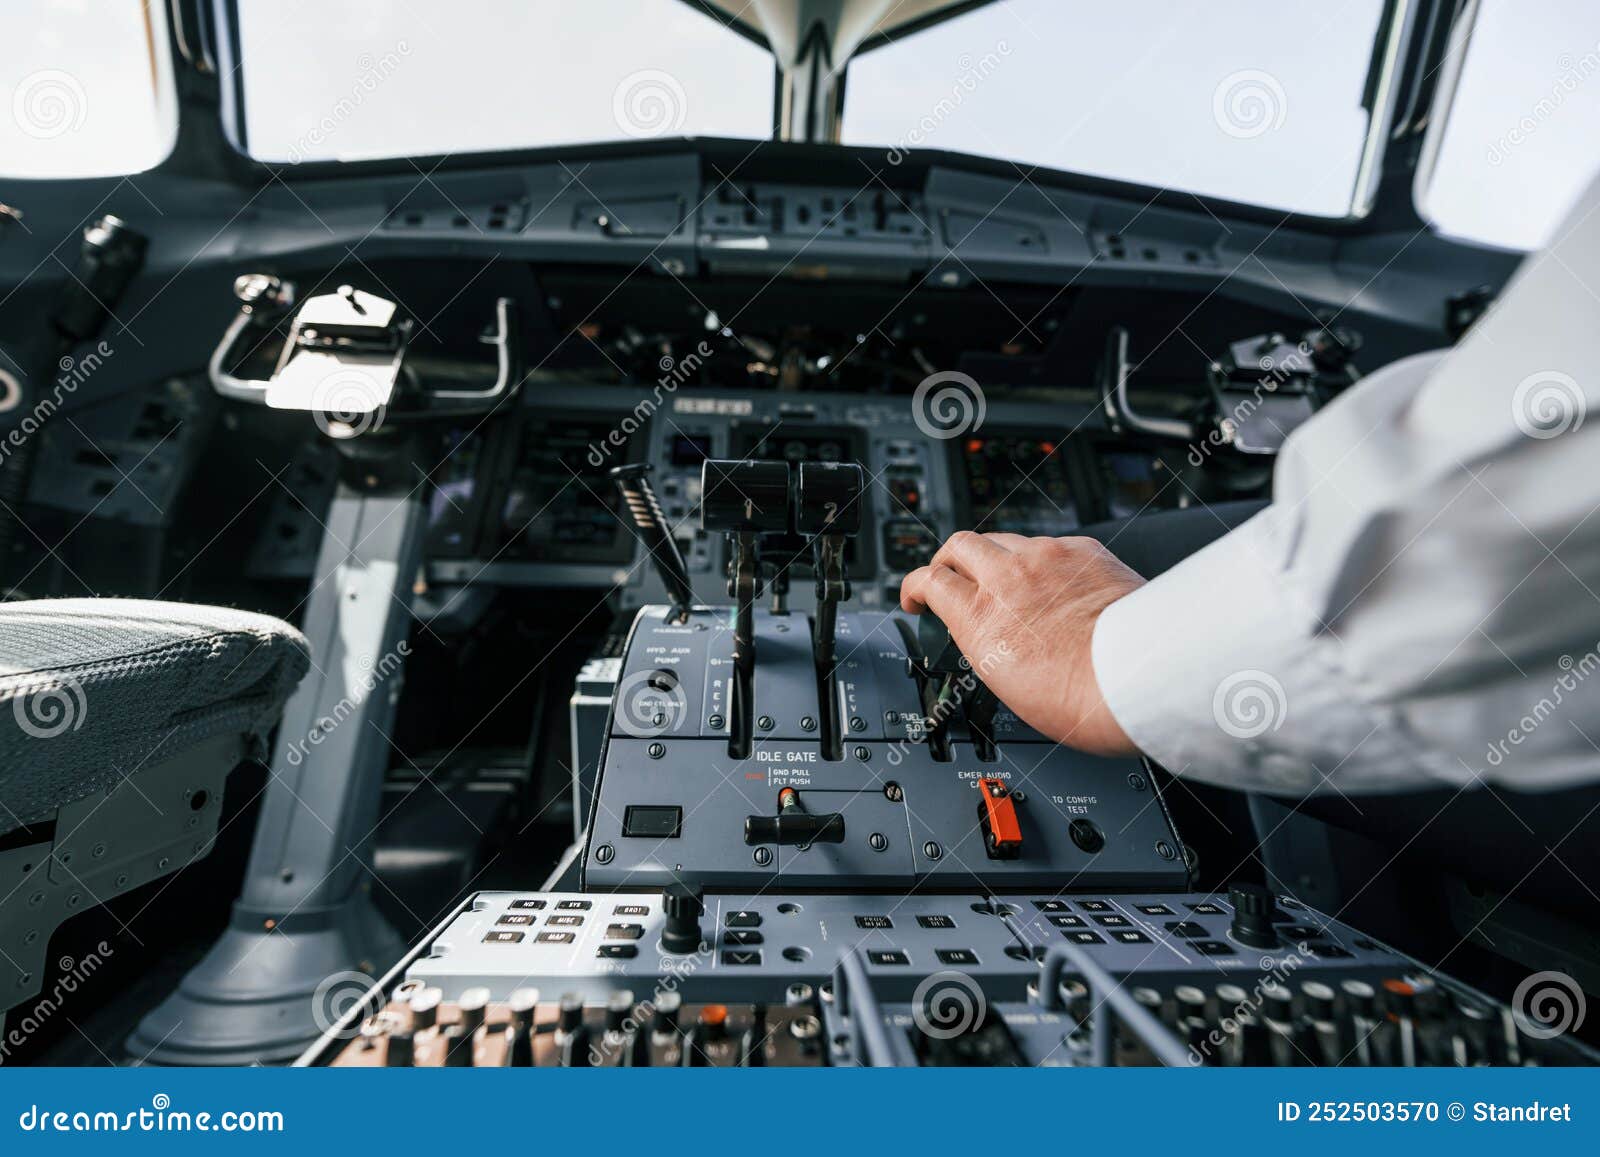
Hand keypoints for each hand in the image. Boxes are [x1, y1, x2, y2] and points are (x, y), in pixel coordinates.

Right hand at [899, 532, 1145, 755]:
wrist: (1138, 673)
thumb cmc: (1081, 695)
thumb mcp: (1005, 683)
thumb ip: (986, 643)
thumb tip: (986, 634)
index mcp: (979, 616)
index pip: (928, 581)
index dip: (916, 587)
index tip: (917, 596)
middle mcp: (1008, 577)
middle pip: (959, 545)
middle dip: (949, 560)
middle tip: (952, 576)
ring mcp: (1046, 558)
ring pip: (1004, 539)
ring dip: (996, 557)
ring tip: (1006, 580)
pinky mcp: (1082, 551)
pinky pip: (1050, 545)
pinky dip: (1042, 560)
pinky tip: (1054, 581)